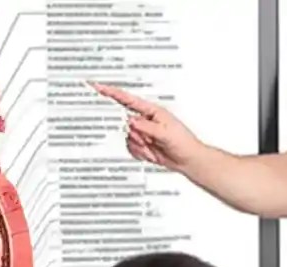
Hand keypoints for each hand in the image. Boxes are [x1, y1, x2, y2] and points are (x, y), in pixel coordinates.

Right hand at [90, 82, 204, 171]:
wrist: (187, 159)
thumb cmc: (183, 142)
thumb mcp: (165, 132)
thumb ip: (146, 127)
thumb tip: (132, 121)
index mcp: (152, 112)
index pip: (128, 100)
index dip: (112, 93)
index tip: (99, 87)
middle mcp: (145, 121)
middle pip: (127, 124)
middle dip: (136, 136)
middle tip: (148, 141)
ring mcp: (143, 133)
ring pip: (128, 138)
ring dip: (140, 146)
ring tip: (153, 148)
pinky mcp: (142, 145)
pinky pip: (131, 148)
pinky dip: (140, 153)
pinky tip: (151, 153)